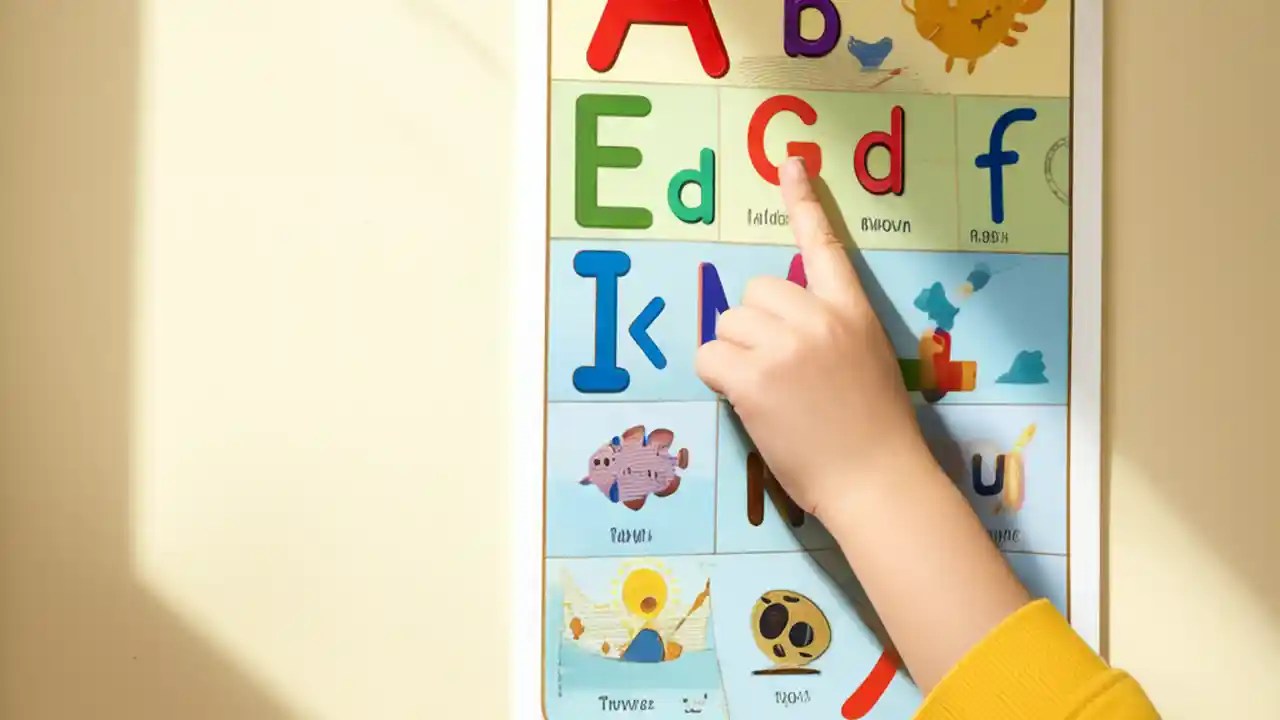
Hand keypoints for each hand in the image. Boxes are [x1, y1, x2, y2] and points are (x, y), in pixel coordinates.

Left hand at [695, 158, 936, 523]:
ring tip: (769, 391)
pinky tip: (747, 401)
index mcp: (852, 311)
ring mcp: (785, 346)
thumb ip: (829, 331)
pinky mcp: (754, 378)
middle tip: (778, 370)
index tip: (789, 163)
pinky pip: (709, 356)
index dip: (804, 201)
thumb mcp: (867, 361)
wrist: (877, 480)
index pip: (824, 244)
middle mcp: (818, 318)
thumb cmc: (873, 432)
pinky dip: (718, 377)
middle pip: (754, 289)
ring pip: (728, 322)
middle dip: (753, 325)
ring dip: (735, 352)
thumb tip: (780, 324)